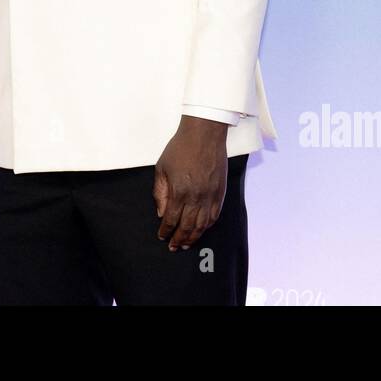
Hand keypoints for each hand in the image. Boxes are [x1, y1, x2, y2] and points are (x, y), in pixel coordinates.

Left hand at [154, 115, 228, 250]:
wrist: (204, 134)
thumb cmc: (180, 148)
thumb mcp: (162, 168)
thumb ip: (160, 192)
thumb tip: (161, 212)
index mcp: (179, 191)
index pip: (171, 219)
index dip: (166, 230)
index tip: (162, 236)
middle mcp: (196, 197)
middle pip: (187, 226)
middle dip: (179, 239)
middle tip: (174, 246)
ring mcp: (210, 195)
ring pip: (202, 225)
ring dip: (193, 237)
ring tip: (187, 244)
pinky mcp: (220, 192)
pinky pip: (214, 215)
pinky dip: (207, 226)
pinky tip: (202, 230)